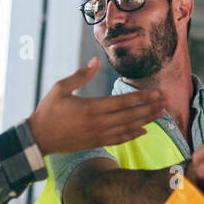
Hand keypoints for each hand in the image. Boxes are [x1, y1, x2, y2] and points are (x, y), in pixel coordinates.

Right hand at [26, 57, 162, 155]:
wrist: (38, 138)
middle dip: (149, 108)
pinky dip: (132, 135)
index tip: (156, 93)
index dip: (141, 97)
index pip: (122, 102)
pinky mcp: (95, 143)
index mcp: (90, 107)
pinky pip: (118, 139)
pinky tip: (143, 131)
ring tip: (160, 115)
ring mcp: (97, 135)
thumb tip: (95, 60)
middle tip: (165, 103)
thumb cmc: (48, 111)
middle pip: (130, 116)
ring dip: (146, 121)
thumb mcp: (60, 88)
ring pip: (127, 128)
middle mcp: (97, 123)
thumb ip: (80, 75)